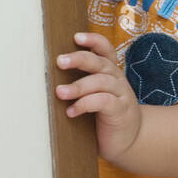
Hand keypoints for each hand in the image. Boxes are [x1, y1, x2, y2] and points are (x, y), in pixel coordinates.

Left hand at [55, 31, 142, 165]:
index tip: (76, 37)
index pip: (105, 49)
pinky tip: (71, 112)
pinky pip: (104, 102)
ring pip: (101, 82)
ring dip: (78, 86)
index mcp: (110, 72)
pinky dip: (85, 104)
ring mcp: (121, 95)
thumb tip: (46, 79)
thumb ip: (81, 85)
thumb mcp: (95, 96)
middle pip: (100, 62)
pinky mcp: (120, 111)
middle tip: (59, 61)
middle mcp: (117, 80)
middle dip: (79, 59)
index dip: (93, 41)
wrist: (130, 141)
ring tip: (60, 92)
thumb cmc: (105, 117)